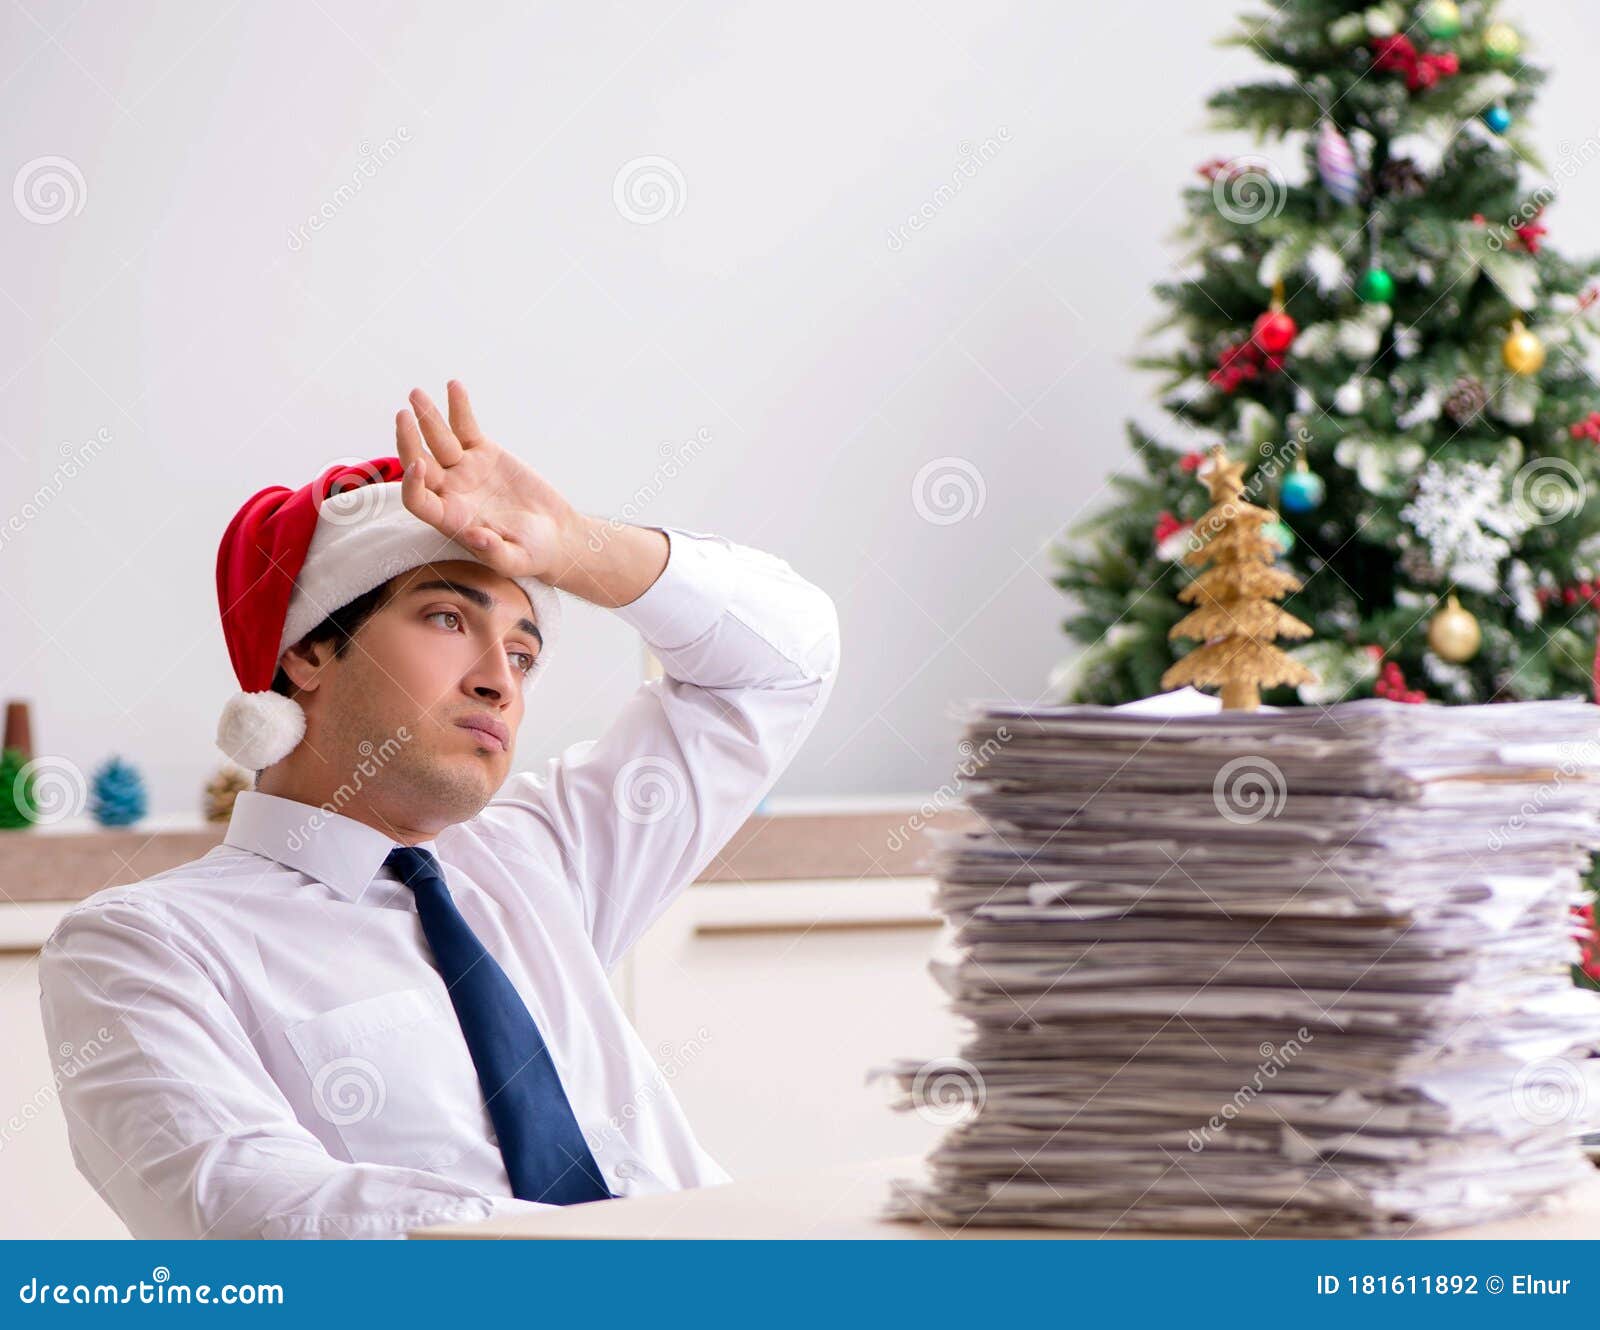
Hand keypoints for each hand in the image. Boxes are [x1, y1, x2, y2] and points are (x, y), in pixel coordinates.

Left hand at [394, 380, 579, 581]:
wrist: (553, 535)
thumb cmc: (533, 554)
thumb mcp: (515, 561)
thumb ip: (494, 553)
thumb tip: (475, 537)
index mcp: (450, 519)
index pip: (418, 500)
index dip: (412, 484)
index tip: (418, 466)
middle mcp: (450, 492)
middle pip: (419, 463)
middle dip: (408, 441)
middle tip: (403, 417)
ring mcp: (464, 470)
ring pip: (438, 440)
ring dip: (427, 417)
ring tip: (417, 394)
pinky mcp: (483, 453)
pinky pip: (465, 427)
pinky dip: (458, 408)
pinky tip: (454, 386)